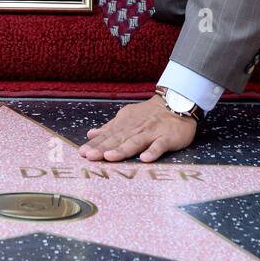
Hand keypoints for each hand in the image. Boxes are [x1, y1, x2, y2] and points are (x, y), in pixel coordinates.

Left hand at [78, 95, 197, 163]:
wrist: (177, 102)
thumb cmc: (150, 114)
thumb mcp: (128, 117)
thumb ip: (110, 127)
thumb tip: (91, 134)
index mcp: (125, 124)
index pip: (108, 135)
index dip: (95, 144)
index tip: (82, 152)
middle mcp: (136, 128)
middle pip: (117, 139)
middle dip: (102, 148)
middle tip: (89, 156)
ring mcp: (152, 132)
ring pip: (135, 142)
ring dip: (122, 150)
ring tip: (109, 157)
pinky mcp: (167, 137)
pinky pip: (159, 145)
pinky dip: (152, 151)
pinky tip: (144, 159)